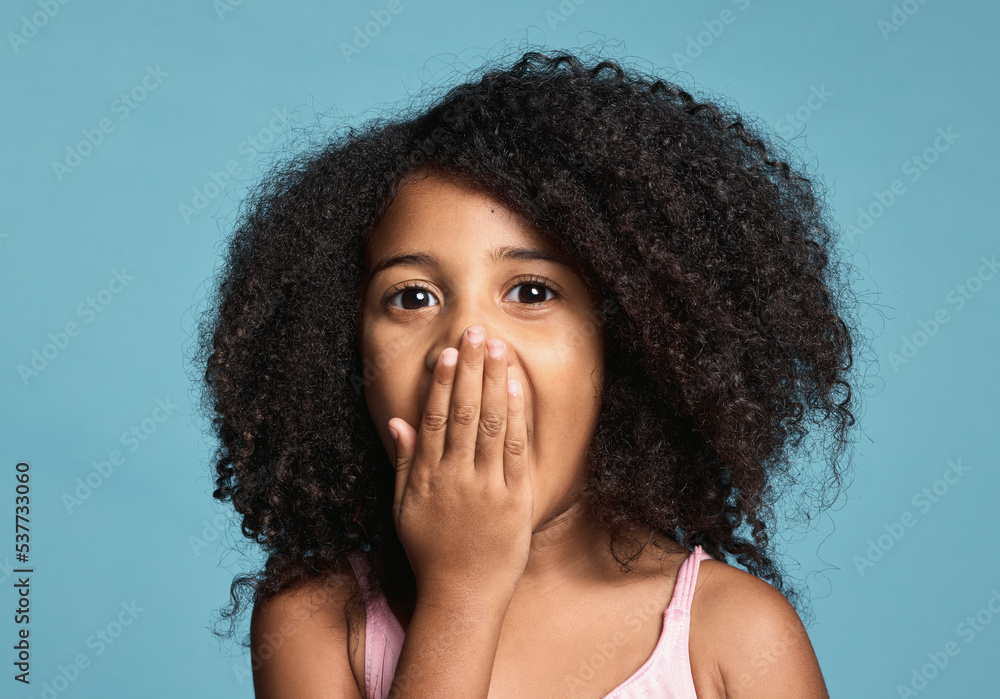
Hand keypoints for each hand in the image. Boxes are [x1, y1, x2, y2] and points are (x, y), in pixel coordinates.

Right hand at [387, 325, 533, 605]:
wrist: (463, 595)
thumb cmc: (430, 552)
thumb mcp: (405, 509)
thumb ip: (405, 463)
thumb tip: (397, 421)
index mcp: (428, 478)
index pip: (436, 420)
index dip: (443, 384)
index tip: (448, 354)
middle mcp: (457, 478)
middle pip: (466, 413)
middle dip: (471, 370)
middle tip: (476, 333)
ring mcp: (488, 487)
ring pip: (492, 424)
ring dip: (494, 382)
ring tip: (497, 348)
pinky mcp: (516, 499)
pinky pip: (518, 450)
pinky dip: (517, 417)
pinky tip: (516, 388)